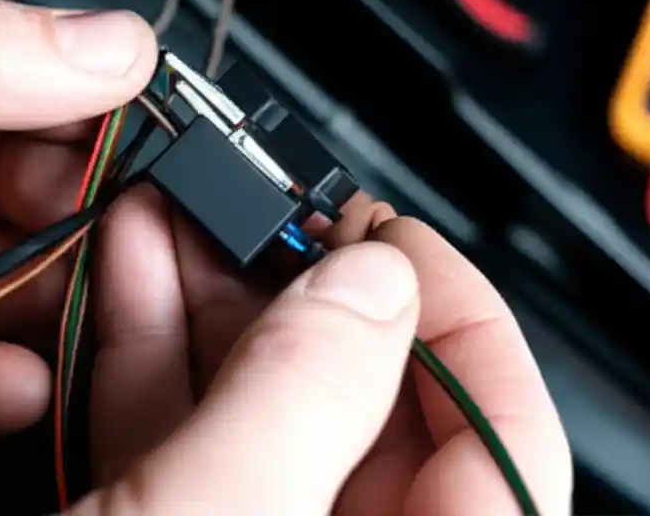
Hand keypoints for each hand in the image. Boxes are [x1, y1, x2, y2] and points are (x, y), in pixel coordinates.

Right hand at [74, 190, 571, 514]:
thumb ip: (304, 396)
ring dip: (218, 293)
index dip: (464, 322)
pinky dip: (156, 345)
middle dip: (312, 283)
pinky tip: (140, 263)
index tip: (393, 237)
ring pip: (264, 408)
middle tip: (277, 206)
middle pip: (371, 407)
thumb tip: (370, 282)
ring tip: (190, 205)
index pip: (509, 443)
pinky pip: (184, 432)